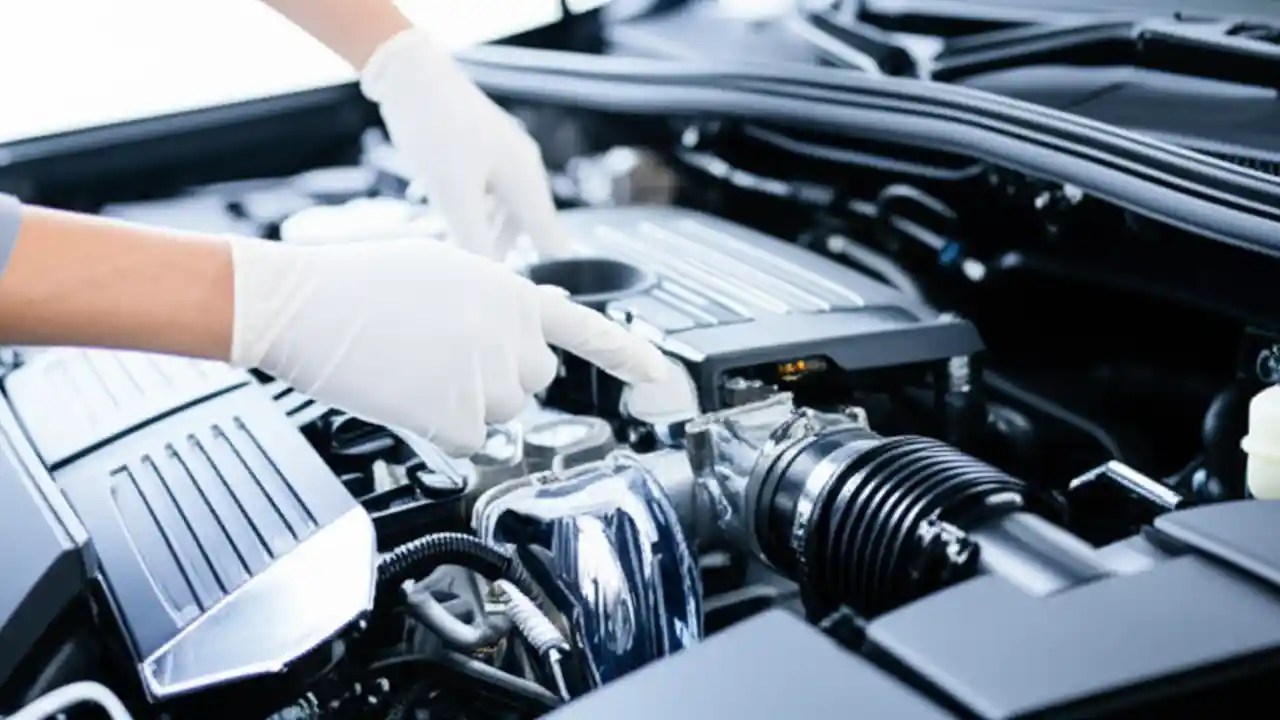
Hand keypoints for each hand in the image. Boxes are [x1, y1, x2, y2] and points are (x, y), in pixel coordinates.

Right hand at [228, 238, 666, 455]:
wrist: (304, 303)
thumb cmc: (359, 285)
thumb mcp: (443, 271)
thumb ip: (496, 301)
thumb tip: (532, 322)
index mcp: (509, 290)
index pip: (584, 326)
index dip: (627, 354)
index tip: (659, 375)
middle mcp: (511, 331)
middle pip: (535, 382)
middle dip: (500, 379)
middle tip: (443, 358)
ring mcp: (489, 373)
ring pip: (504, 415)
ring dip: (468, 405)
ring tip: (417, 369)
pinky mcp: (461, 413)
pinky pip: (472, 442)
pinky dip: (442, 432)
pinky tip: (409, 396)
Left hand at [360, 28, 568, 260]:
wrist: (409, 73)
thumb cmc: (436, 129)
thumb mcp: (453, 193)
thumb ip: (474, 239)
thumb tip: (490, 281)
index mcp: (526, 181)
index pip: (551, 240)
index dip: (548, 272)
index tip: (532, 300)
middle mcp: (521, 171)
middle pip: (520, 230)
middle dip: (496, 254)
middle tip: (470, 277)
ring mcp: (500, 160)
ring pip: (496, 213)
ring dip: (473, 232)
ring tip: (443, 245)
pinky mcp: (477, 153)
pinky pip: (479, 195)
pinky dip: (462, 211)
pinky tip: (433, 215)